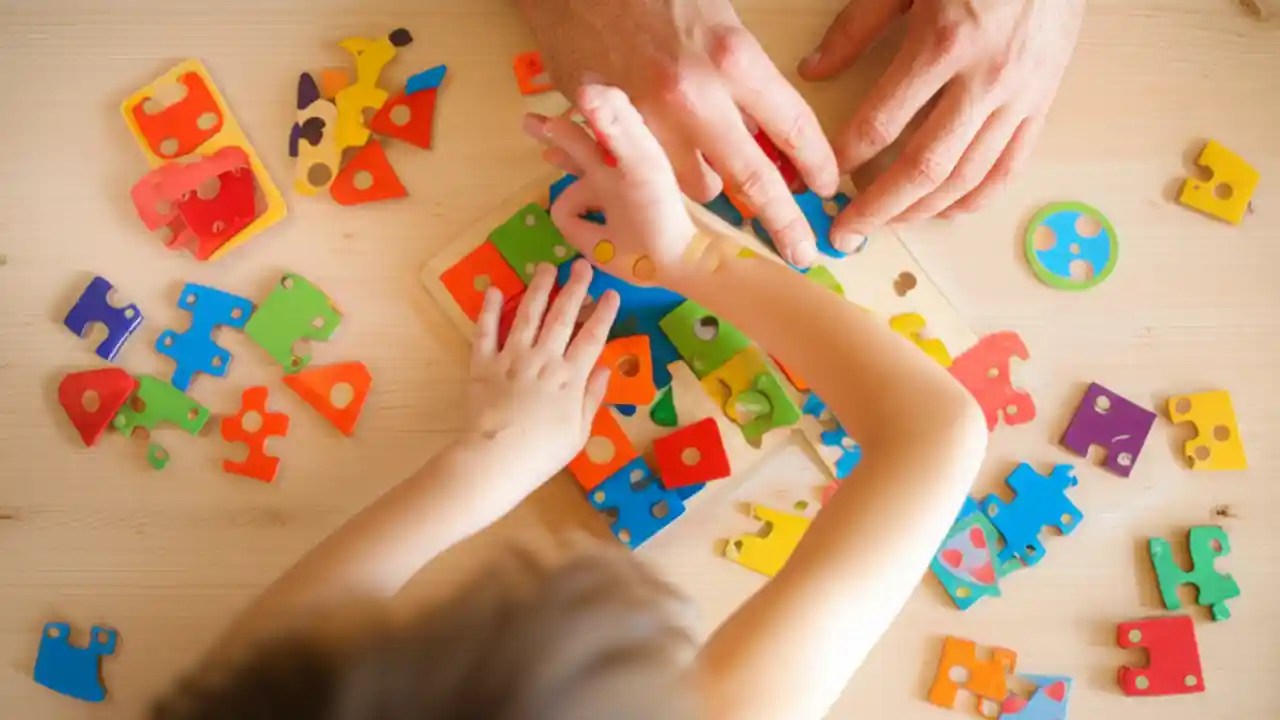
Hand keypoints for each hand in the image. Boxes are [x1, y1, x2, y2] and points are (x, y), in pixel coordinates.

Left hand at [467, 260, 619, 486]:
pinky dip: (489, 309)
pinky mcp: (483, 363)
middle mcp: (543, 359)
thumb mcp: (579, 432)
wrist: (497, 458)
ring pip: (527, 315)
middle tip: (582, 266)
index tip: (612, 293)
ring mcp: (511, 357)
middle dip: (574, 288)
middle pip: (562, 317)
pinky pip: (486, 331)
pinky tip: (495, 290)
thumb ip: (592, 397)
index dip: (604, 313)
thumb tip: (605, 368)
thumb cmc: (543, 452)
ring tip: (546, 267)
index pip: (592, 337)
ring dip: (538, 289)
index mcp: (570, 377)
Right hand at [516, 0, 837, 266]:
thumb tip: (773, 135)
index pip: (794, 129)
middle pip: (755, 181)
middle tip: (802, 251)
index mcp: (734, 59)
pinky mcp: (611, 133)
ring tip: (713, 167)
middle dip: (784, 223)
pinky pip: (654, 176)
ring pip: (700, 186)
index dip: (818, 166)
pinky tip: (667, 158)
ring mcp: (649, 121)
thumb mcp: (721, 20)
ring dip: (714, 184)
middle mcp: (695, 96)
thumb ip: (747, 80)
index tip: (827, 188)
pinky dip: (667, 174)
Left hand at [799, 0, 1083, 248]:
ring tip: (887, 225)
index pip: (881, 123)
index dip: (844, 160)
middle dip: (878, 208)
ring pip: (967, 176)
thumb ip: (856, 27)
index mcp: (943, 44)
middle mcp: (984, 79)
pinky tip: (945, 213)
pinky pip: (1009, 166)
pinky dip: (975, 198)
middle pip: (923, 166)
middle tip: (845, 234)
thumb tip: (812, 71)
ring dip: (921, 211)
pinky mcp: (1043, 103)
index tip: (821, 181)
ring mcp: (1019, 96)